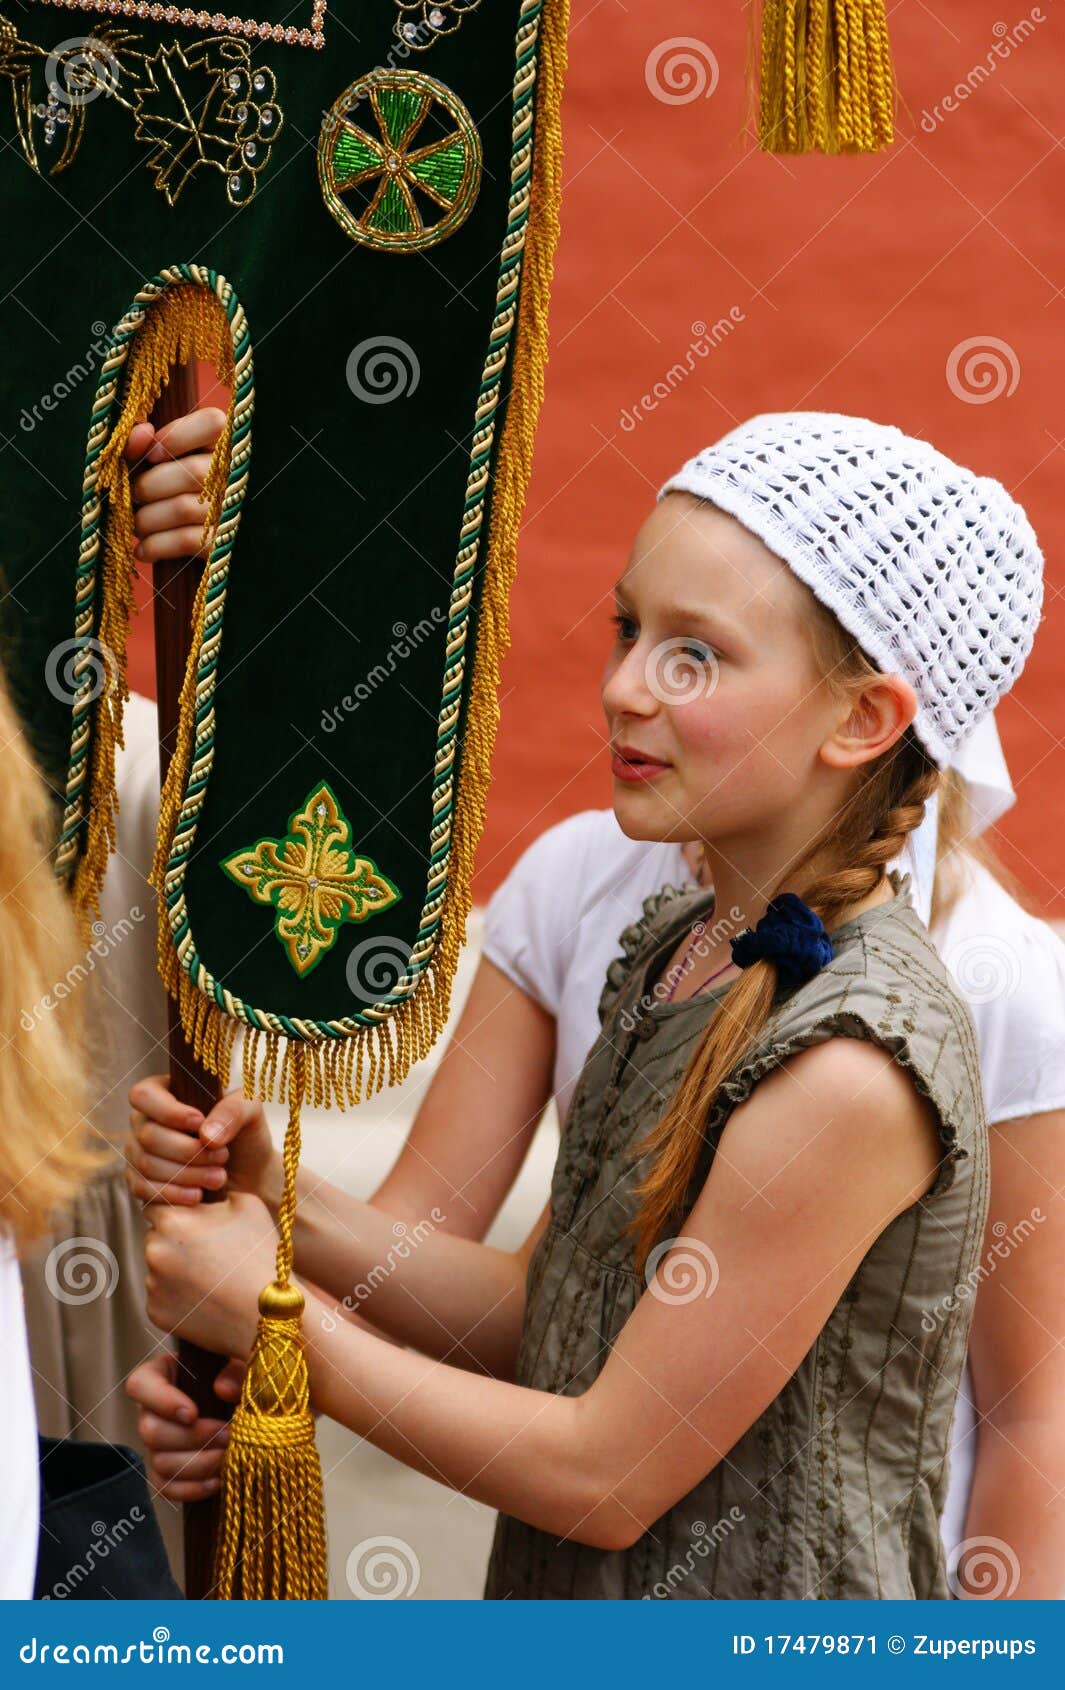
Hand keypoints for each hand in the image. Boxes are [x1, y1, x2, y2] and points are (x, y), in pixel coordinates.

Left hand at [124, 406, 226, 564]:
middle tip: (133, 497)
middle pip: (190, 471)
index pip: (214, 423)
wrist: (196, 551)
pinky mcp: (225, 544)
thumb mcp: (158, 463)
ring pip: (182, 508)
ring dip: (146, 519)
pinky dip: (156, 545)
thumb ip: (142, 442)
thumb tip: (141, 433)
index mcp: (224, 446)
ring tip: (135, 524)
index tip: (152, 455)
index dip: (176, 436)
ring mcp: (232, 511)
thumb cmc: (169, 494)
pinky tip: (144, 550)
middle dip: (147, 487)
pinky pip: (185, 540)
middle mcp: (235, 476)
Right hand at [126, 1076, 279, 1208]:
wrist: (248, 1177)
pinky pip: (142, 1189)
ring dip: (186, 1173)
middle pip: (148, 1135)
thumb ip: (233, 1110)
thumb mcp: (250, 1113)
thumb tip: (205, 1135)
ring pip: (146, 1163)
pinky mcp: (140, 1182)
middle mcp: (144, 1121)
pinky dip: (173, 1193)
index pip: (144, 1095)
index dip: (168, 1111)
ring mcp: (138, 1152)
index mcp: (165, 1092)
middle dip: (189, 1151)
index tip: (199, 1122)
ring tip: (219, 1177)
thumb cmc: (245, 1136)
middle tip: (222, 1157)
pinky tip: (198, 1195)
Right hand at [126, 1351, 242, 1501]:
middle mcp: (151, 1410)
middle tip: (227, 1435)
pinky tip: (217, 1481)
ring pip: (160, 1462)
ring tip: (227, 1456)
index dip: (162, 1402)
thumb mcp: (238, 1362)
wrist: (240, 1401)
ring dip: (197, 1464)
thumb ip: (234, 1370)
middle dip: (193, 1438)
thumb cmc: (235, 1374)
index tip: (192, 1413)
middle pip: (151, 1431)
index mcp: (160, 1375)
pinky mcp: (166, 1469)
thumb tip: (223, 1390)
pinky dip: (191, 1489)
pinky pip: (166, 1487)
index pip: (140, 1386)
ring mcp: (156, 1443)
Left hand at [144, 1191, 279, 1359]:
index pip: (158, 1202)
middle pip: (156, 1235)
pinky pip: (161, 1295)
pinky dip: (178, 1294)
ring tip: (212, 1275)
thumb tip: (200, 1188)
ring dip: (176, 1266)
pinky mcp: (155, 1313)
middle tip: (209, 1249)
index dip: (178, 1208)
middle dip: (176, 1239)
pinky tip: (207, 1296)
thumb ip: (215, 1190)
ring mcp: (151, 1285)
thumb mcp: (247, 1204)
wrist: (267, 1315)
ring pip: (158, 1266)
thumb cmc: (260, 1254)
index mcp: (172, 1219)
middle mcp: (153, 1250)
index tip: (196, 1218)